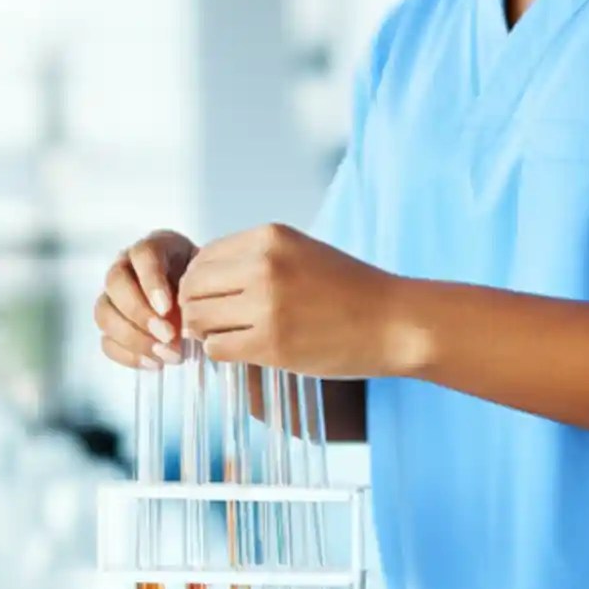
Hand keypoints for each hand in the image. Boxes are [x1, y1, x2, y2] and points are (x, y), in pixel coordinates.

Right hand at [95, 230, 197, 368]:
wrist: (198, 298)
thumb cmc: (204, 285)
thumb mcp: (206, 279)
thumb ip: (197, 292)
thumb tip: (187, 325)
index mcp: (151, 247)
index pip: (142, 256)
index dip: (151, 283)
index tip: (167, 308)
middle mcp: (124, 267)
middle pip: (115, 283)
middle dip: (139, 313)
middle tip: (167, 335)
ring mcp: (112, 296)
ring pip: (104, 313)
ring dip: (132, 337)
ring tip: (164, 355)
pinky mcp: (111, 325)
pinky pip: (106, 341)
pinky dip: (128, 355)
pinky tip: (154, 363)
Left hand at [178, 223, 423, 377]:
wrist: (395, 322)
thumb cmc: (350, 290)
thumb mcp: (301, 253)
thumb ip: (256, 258)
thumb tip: (203, 275)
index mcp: (270, 237)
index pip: (204, 257)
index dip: (201, 281)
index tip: (215, 298)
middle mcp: (263, 266)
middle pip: (193, 287)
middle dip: (196, 307)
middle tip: (214, 322)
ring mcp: (266, 305)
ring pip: (198, 318)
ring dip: (206, 331)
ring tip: (228, 336)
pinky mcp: (271, 344)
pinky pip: (217, 348)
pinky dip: (221, 352)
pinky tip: (242, 351)